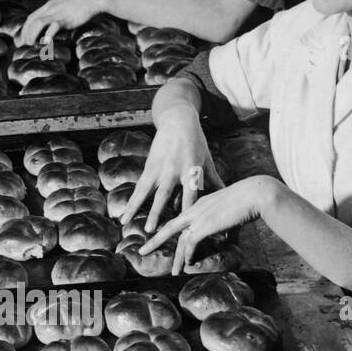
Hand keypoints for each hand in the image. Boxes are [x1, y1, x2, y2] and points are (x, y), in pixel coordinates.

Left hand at [18, 0, 108, 46]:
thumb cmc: (82, 2)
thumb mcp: (65, 7)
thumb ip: (57, 15)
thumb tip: (53, 27)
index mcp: (49, 5)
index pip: (31, 17)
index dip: (24, 29)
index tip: (21, 39)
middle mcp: (50, 8)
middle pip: (32, 20)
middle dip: (24, 33)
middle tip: (21, 45)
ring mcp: (58, 12)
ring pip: (38, 23)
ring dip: (32, 34)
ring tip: (30, 45)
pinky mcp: (66, 17)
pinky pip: (54, 25)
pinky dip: (48, 34)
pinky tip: (45, 42)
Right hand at [120, 110, 220, 232]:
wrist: (178, 120)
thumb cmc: (197, 142)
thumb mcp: (207, 161)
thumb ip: (215, 180)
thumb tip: (227, 195)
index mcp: (191, 171)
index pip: (189, 195)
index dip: (186, 211)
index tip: (184, 228)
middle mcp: (173, 171)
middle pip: (163, 195)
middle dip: (156, 213)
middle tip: (150, 230)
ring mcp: (158, 168)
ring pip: (145, 191)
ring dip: (135, 208)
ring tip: (125, 222)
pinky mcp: (149, 166)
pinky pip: (138, 186)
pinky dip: (131, 200)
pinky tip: (124, 212)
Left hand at [140, 176, 277, 273]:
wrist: (256, 193)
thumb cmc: (249, 202)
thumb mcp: (232, 215)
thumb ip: (226, 228)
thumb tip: (228, 240)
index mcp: (199, 203)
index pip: (181, 219)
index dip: (171, 230)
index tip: (161, 236)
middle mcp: (195, 208)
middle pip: (169, 226)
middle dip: (155, 240)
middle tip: (142, 250)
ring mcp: (198, 216)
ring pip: (178, 239)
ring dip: (175, 258)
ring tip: (171, 272)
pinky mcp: (204, 224)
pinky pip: (191, 243)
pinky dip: (188, 255)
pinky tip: (187, 265)